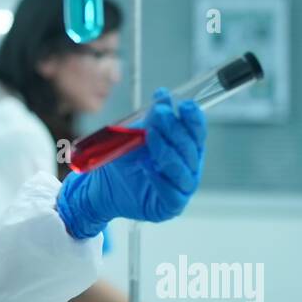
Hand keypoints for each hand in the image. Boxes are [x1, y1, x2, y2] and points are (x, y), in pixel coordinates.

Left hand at [57, 89, 205, 238]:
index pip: (197, 132)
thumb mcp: (138, 134)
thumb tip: (162, 94)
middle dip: (176, 129)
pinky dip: (160, 179)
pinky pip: (172, 194)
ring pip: (183, 171)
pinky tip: (146, 166)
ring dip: (167, 151)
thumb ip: (152, 117)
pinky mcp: (170, 206)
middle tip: (160, 113)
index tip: (185, 105)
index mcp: (187, 148)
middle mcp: (189, 168)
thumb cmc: (126, 158)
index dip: (193, 118)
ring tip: (151, 136)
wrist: (104, 185)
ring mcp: (182, 189)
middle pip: (190, 149)